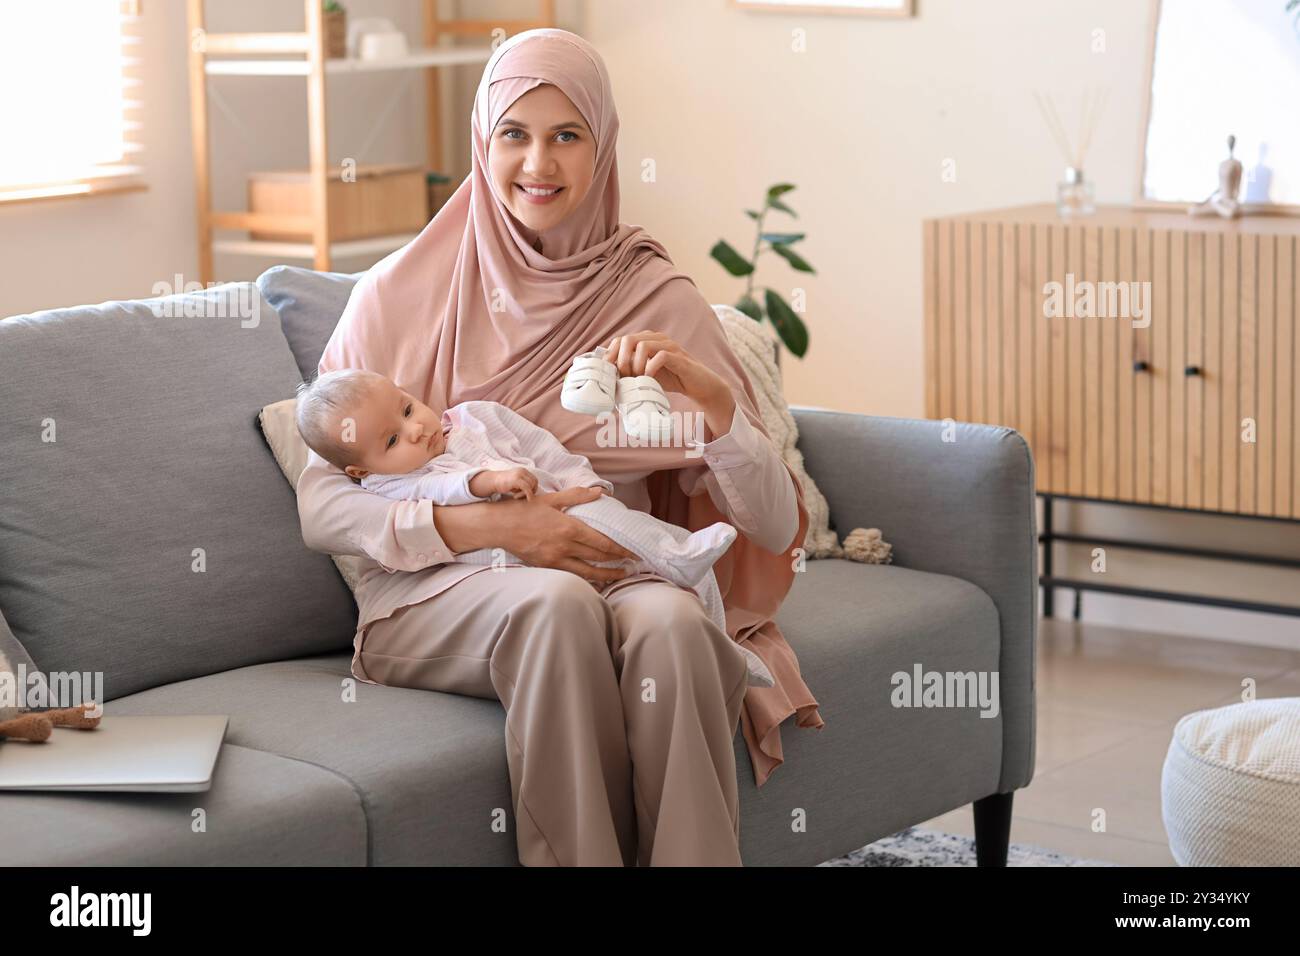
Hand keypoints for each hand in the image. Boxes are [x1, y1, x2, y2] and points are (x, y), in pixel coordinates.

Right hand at [472, 466, 537, 500]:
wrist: (493, 481)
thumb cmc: (505, 483)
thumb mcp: (516, 482)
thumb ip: (524, 484)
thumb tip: (534, 492)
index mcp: (523, 470)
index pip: (534, 479)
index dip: (533, 488)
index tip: (528, 494)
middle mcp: (522, 471)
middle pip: (534, 482)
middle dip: (530, 491)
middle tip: (521, 496)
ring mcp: (519, 474)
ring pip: (530, 486)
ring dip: (525, 493)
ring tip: (515, 496)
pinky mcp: (516, 480)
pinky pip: (527, 488)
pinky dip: (526, 494)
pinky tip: (516, 497)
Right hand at [492, 486, 636, 582]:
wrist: (497, 527)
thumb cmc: (524, 509)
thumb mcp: (551, 498)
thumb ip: (577, 496)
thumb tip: (600, 492)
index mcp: (568, 527)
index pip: (601, 542)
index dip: (620, 548)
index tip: (633, 551)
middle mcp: (564, 546)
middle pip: (598, 558)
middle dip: (618, 561)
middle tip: (633, 562)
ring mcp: (555, 559)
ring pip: (587, 572)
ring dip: (607, 575)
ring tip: (621, 574)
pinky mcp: (546, 567)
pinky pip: (572, 575)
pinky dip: (587, 578)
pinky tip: (597, 578)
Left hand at [605, 330, 736, 436]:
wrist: (698, 385)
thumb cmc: (671, 379)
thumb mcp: (646, 374)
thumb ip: (630, 371)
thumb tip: (608, 377)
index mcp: (646, 340)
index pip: (621, 340)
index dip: (611, 356)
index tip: (610, 374)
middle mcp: (656, 338)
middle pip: (628, 339)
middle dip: (622, 361)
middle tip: (625, 377)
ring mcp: (668, 346)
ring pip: (642, 346)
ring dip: (635, 365)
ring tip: (638, 379)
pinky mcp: (679, 356)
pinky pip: (660, 356)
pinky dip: (651, 369)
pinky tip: (650, 379)